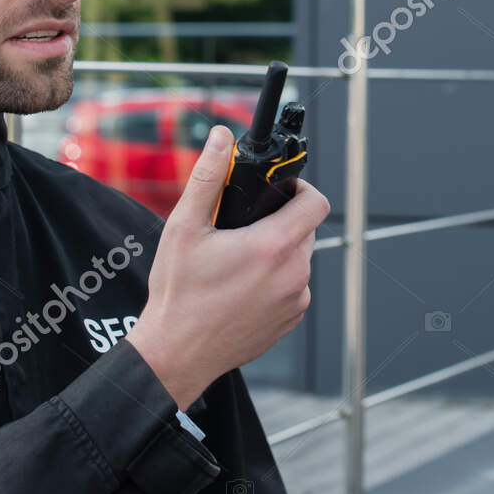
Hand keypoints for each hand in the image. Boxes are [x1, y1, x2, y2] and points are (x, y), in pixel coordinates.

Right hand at [126, 125, 329, 409]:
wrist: (177, 354)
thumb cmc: (178, 294)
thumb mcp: (184, 227)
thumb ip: (208, 177)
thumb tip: (222, 139)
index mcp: (274, 247)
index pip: (317, 203)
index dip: (300, 189)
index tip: (279, 190)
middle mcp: (294, 274)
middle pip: (306, 230)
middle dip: (282, 221)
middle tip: (245, 227)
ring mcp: (296, 301)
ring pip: (299, 260)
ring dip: (278, 252)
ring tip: (238, 259)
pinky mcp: (290, 321)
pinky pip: (294, 288)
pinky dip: (276, 281)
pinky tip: (242, 286)